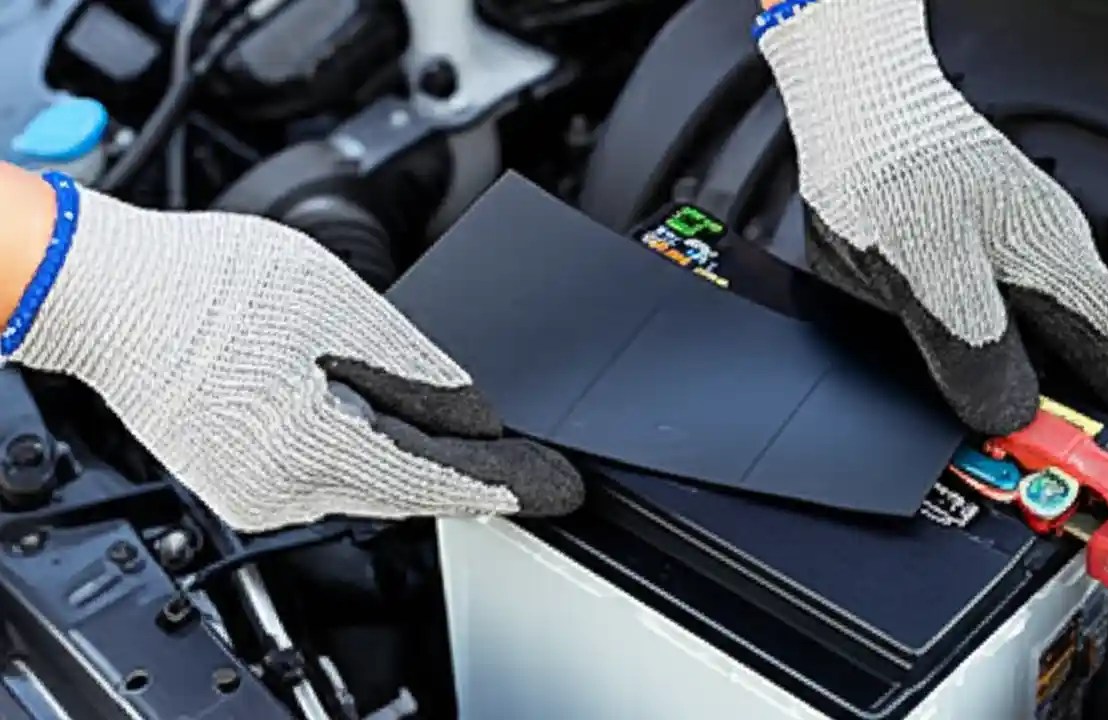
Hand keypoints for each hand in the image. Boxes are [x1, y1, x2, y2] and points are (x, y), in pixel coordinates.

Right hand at [3, 173, 583, 531]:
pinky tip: (381, 432)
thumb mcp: (339, 303)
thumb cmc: (209, 281)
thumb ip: (416, 369)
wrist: (108, 296)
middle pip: (411, 492)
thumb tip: (476, 416)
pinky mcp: (240, 485)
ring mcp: (259, 493)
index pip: (443, 478)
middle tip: (521, 463)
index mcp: (317, 440)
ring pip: (371, 491)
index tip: (555, 489)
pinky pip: (327, 484)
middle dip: (470, 475)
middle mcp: (287, 485)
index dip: (509, 482)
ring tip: (461, 440)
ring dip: (419, 466)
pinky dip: (367, 462)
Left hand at [756, 0, 1107, 506]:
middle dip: (1102, 429)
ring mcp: (1017, 256)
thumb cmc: (886, 169)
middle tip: (1085, 490)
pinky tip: (984, 395)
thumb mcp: (923, 270)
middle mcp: (1048, 261)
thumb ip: (968, 344)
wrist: (854, 114)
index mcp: (1054, 265)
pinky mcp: (980, 257)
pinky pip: (1016, 330)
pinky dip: (1012, 375)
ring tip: (1031, 461)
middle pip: (1100, 360)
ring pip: (1056, 348)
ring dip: (1052, 405)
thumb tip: (1006, 413)